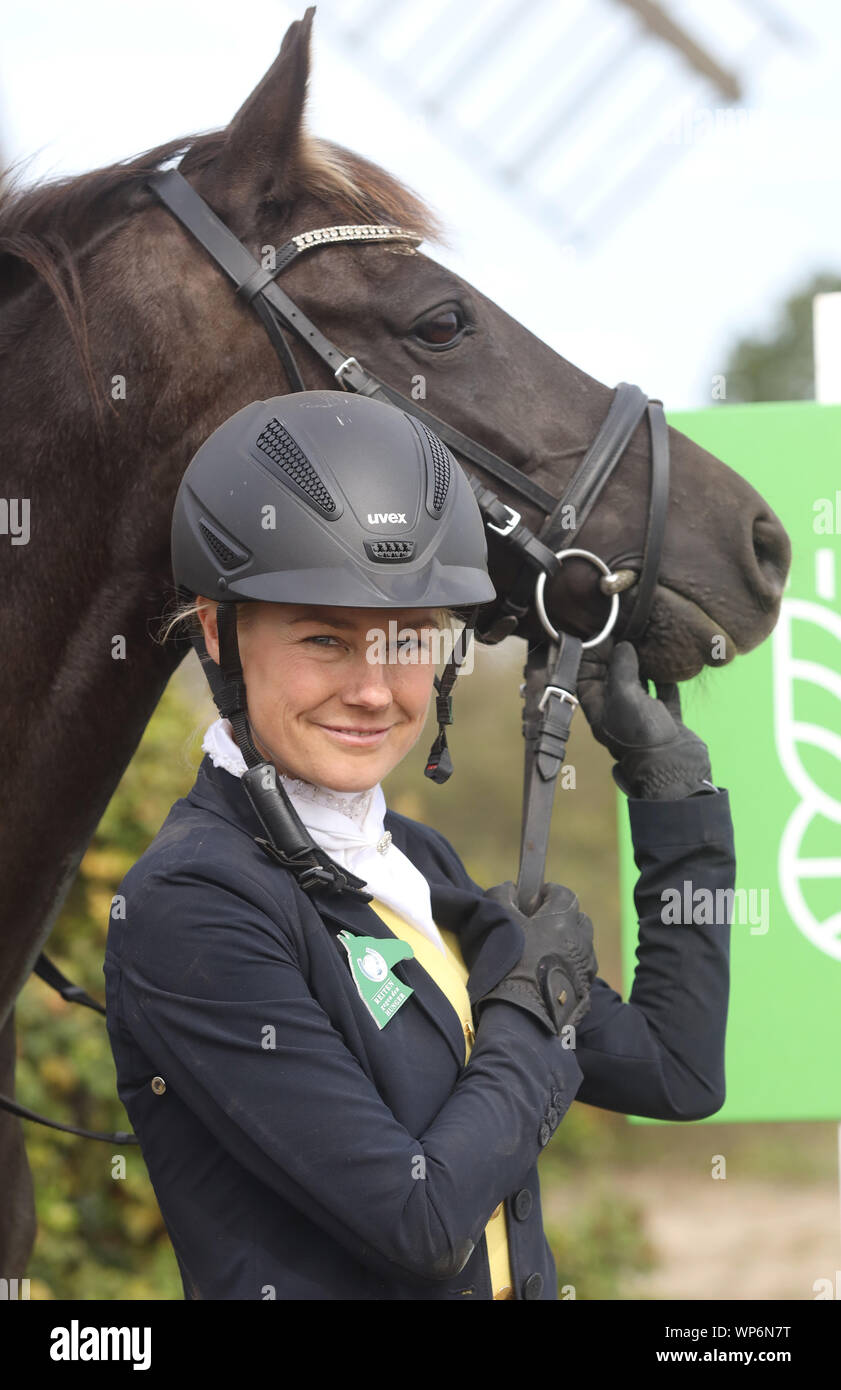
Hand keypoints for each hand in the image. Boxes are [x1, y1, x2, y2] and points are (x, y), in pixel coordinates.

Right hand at [475, 880, 597, 1037]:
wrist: (521, 1017)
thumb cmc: (508, 965)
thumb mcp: (498, 922)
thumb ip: (501, 896)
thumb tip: (509, 888)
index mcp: (562, 921)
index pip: (564, 894)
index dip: (548, 892)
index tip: (533, 900)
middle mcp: (581, 941)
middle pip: (579, 919)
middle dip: (562, 918)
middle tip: (539, 927)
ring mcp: (586, 968)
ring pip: (581, 946)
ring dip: (567, 944)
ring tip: (543, 954)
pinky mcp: (585, 991)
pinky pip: (580, 970)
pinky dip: (568, 968)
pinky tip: (547, 977)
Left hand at [577, 640, 714, 799]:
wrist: (674, 765)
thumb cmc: (642, 734)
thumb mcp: (625, 697)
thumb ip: (622, 669)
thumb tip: (624, 645)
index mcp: (600, 710)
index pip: (589, 676)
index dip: (593, 653)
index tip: (602, 631)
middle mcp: (618, 711)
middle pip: (614, 677)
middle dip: (618, 653)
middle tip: (625, 628)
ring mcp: (643, 714)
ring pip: (639, 682)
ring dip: (642, 662)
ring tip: (645, 637)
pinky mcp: (665, 717)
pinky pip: (663, 691)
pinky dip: (664, 676)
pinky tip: (667, 658)